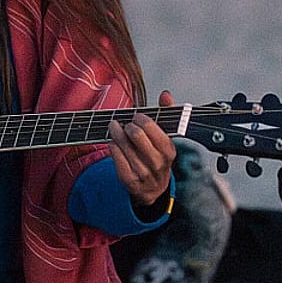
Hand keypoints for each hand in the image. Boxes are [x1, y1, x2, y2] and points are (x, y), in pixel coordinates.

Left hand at [109, 89, 176, 205]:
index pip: (151, 127)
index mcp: (169, 150)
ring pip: (123, 144)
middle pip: (135, 134)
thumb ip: (166, 114)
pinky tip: (114, 143)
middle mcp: (157, 163)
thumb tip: (165, 94)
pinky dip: (112, 146)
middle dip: (127, 125)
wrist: (153, 189)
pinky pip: (115, 156)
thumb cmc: (157, 157)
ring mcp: (143, 172)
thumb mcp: (165, 138)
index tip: (136, 117)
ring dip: (116, 133)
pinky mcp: (129, 180)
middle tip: (125, 123)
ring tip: (114, 127)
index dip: (140, 118)